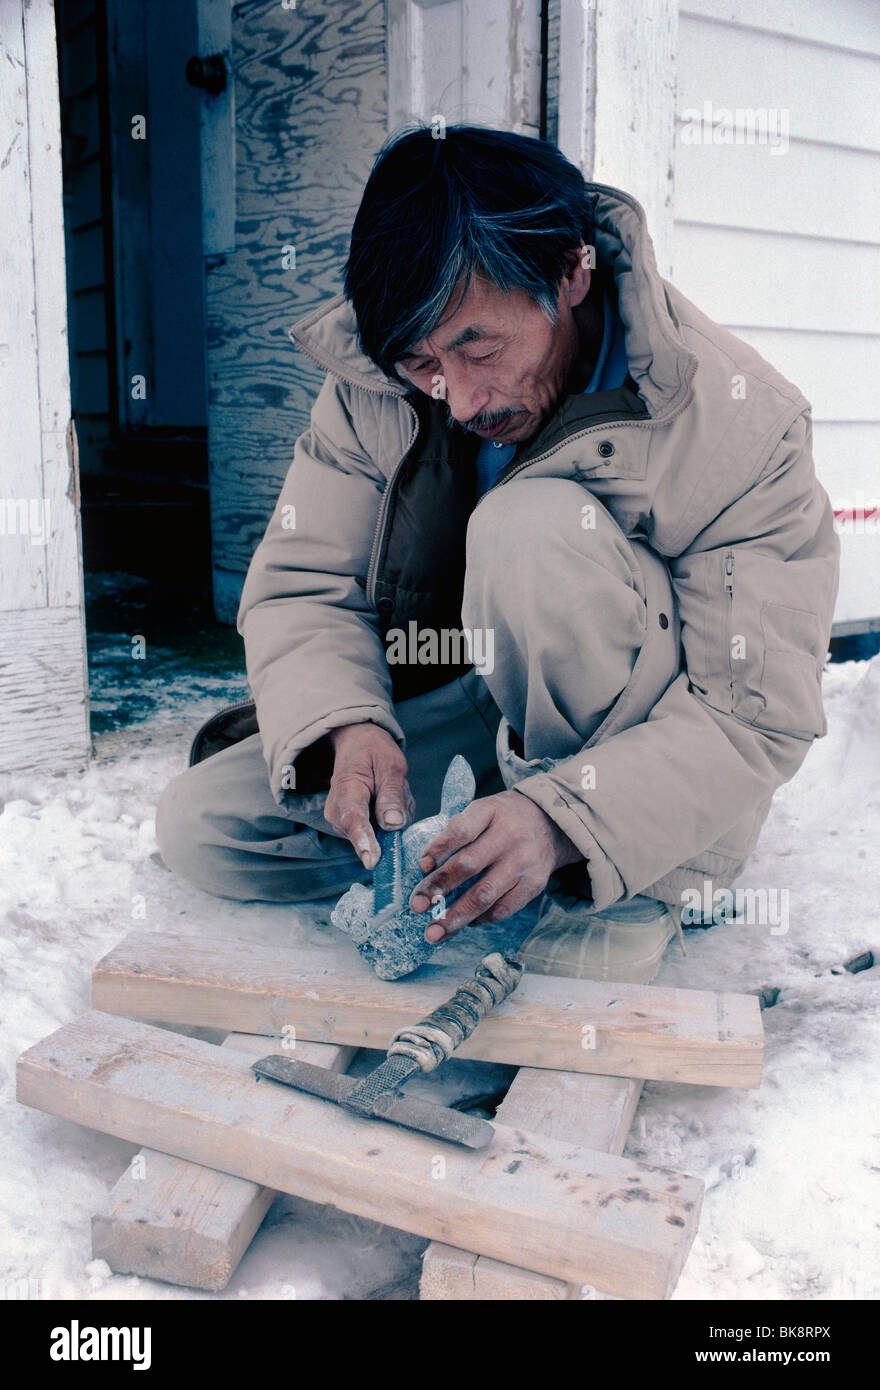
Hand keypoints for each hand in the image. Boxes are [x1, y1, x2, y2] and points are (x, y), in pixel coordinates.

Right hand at [323, 723, 413, 869]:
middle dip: (394, 820)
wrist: (356, 746)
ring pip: (381, 834)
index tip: (371, 859)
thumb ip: (392, 793)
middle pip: (369, 833)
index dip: (363, 840)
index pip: (353, 819)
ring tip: (394, 787)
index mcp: (346, 790)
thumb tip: (393, 824)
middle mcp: (339, 813)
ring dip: (396, 815)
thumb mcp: (390, 764)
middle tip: (400, 787)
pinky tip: (391, 798)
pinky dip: (394, 818)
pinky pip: (383, 833)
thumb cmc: (373, 752)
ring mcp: (345, 824)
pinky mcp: (356, 829)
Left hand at [409, 790, 581, 941]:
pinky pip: (502, 909)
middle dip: (439, 888)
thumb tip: (427, 867)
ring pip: (485, 895)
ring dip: (456, 916)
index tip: (422, 866)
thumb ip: (456, 832)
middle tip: (417, 906)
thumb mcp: (482, 811)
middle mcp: (509, 836)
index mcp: (490, 811)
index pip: (461, 830)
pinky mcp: (534, 884)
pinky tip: (463, 923)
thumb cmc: (503, 820)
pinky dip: (479, 919)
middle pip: (469, 865)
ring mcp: (523, 862)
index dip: (440, 849)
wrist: (550, 824)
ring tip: (434, 933)